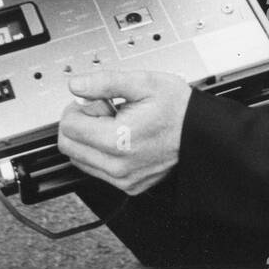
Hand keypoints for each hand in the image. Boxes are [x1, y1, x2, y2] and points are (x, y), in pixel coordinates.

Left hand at [58, 71, 191, 195]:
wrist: (200, 133)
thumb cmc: (177, 107)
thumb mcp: (143, 82)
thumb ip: (104, 82)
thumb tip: (76, 85)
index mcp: (119, 140)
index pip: (68, 127)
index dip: (78, 107)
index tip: (97, 100)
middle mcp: (118, 166)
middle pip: (68, 146)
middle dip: (80, 123)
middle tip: (104, 110)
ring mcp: (124, 179)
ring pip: (79, 159)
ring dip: (89, 139)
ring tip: (116, 123)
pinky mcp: (129, 186)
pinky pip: (97, 170)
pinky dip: (101, 152)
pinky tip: (122, 138)